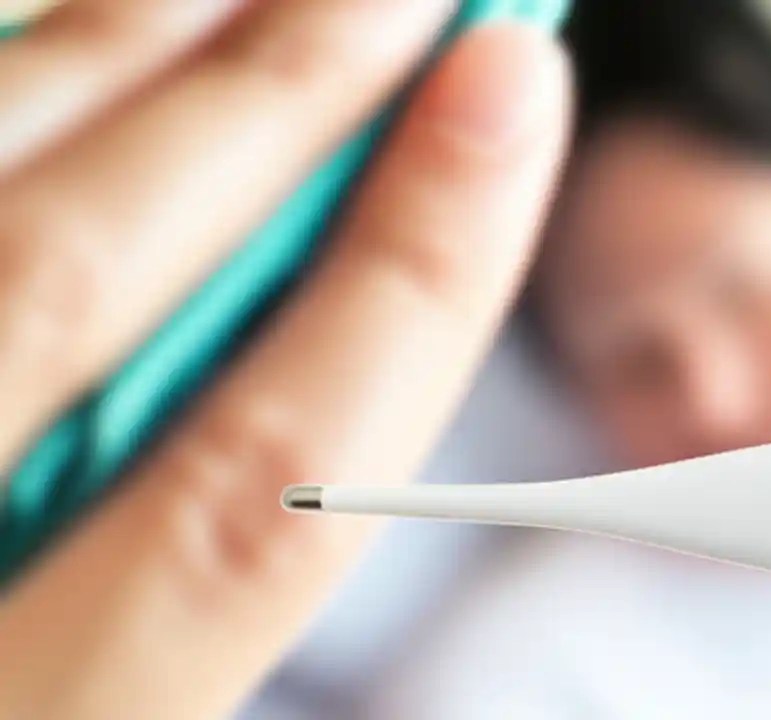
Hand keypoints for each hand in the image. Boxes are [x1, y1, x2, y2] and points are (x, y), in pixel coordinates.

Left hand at [0, 3, 567, 717]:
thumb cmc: (14, 691)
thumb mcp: (123, 687)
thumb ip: (204, 535)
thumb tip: (342, 284)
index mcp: (30, 718)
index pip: (260, 478)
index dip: (415, 267)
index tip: (516, 91)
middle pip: (71, 282)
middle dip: (282, 97)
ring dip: (120, 41)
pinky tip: (73, 30)